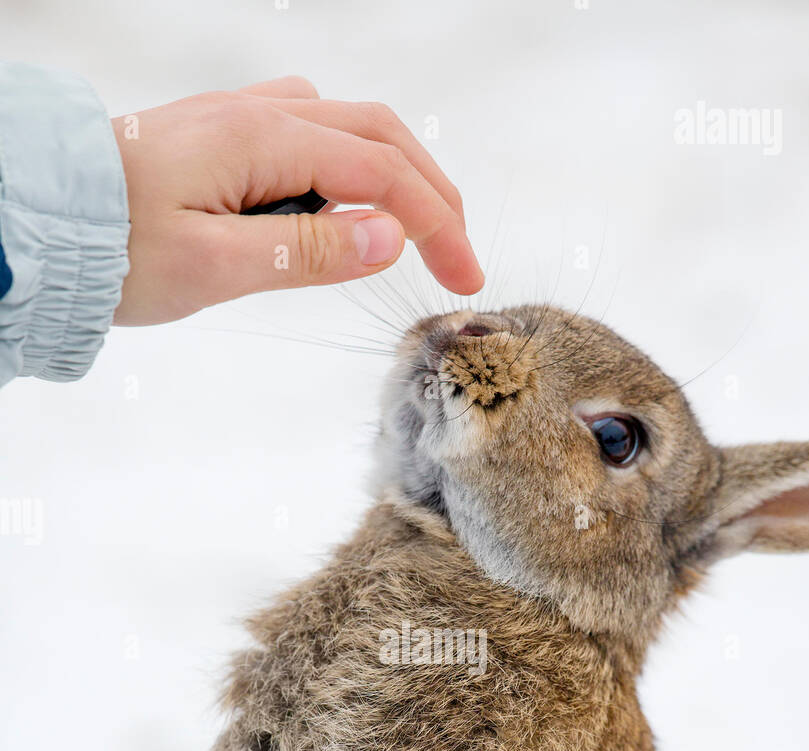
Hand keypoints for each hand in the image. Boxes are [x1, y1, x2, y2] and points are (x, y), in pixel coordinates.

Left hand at [112, 77, 483, 324]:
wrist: (39, 221)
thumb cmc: (111, 249)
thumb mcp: (213, 268)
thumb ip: (306, 254)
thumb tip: (390, 239)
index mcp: (262, 140)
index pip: (381, 175)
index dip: (436, 224)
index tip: (464, 278)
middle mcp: (258, 113)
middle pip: (378, 137)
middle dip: (432, 195)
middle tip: (460, 257)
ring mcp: (240, 117)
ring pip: (348, 128)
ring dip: (396, 175)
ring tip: (416, 235)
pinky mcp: (223, 136)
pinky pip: (308, 134)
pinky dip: (349, 168)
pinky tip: (343, 209)